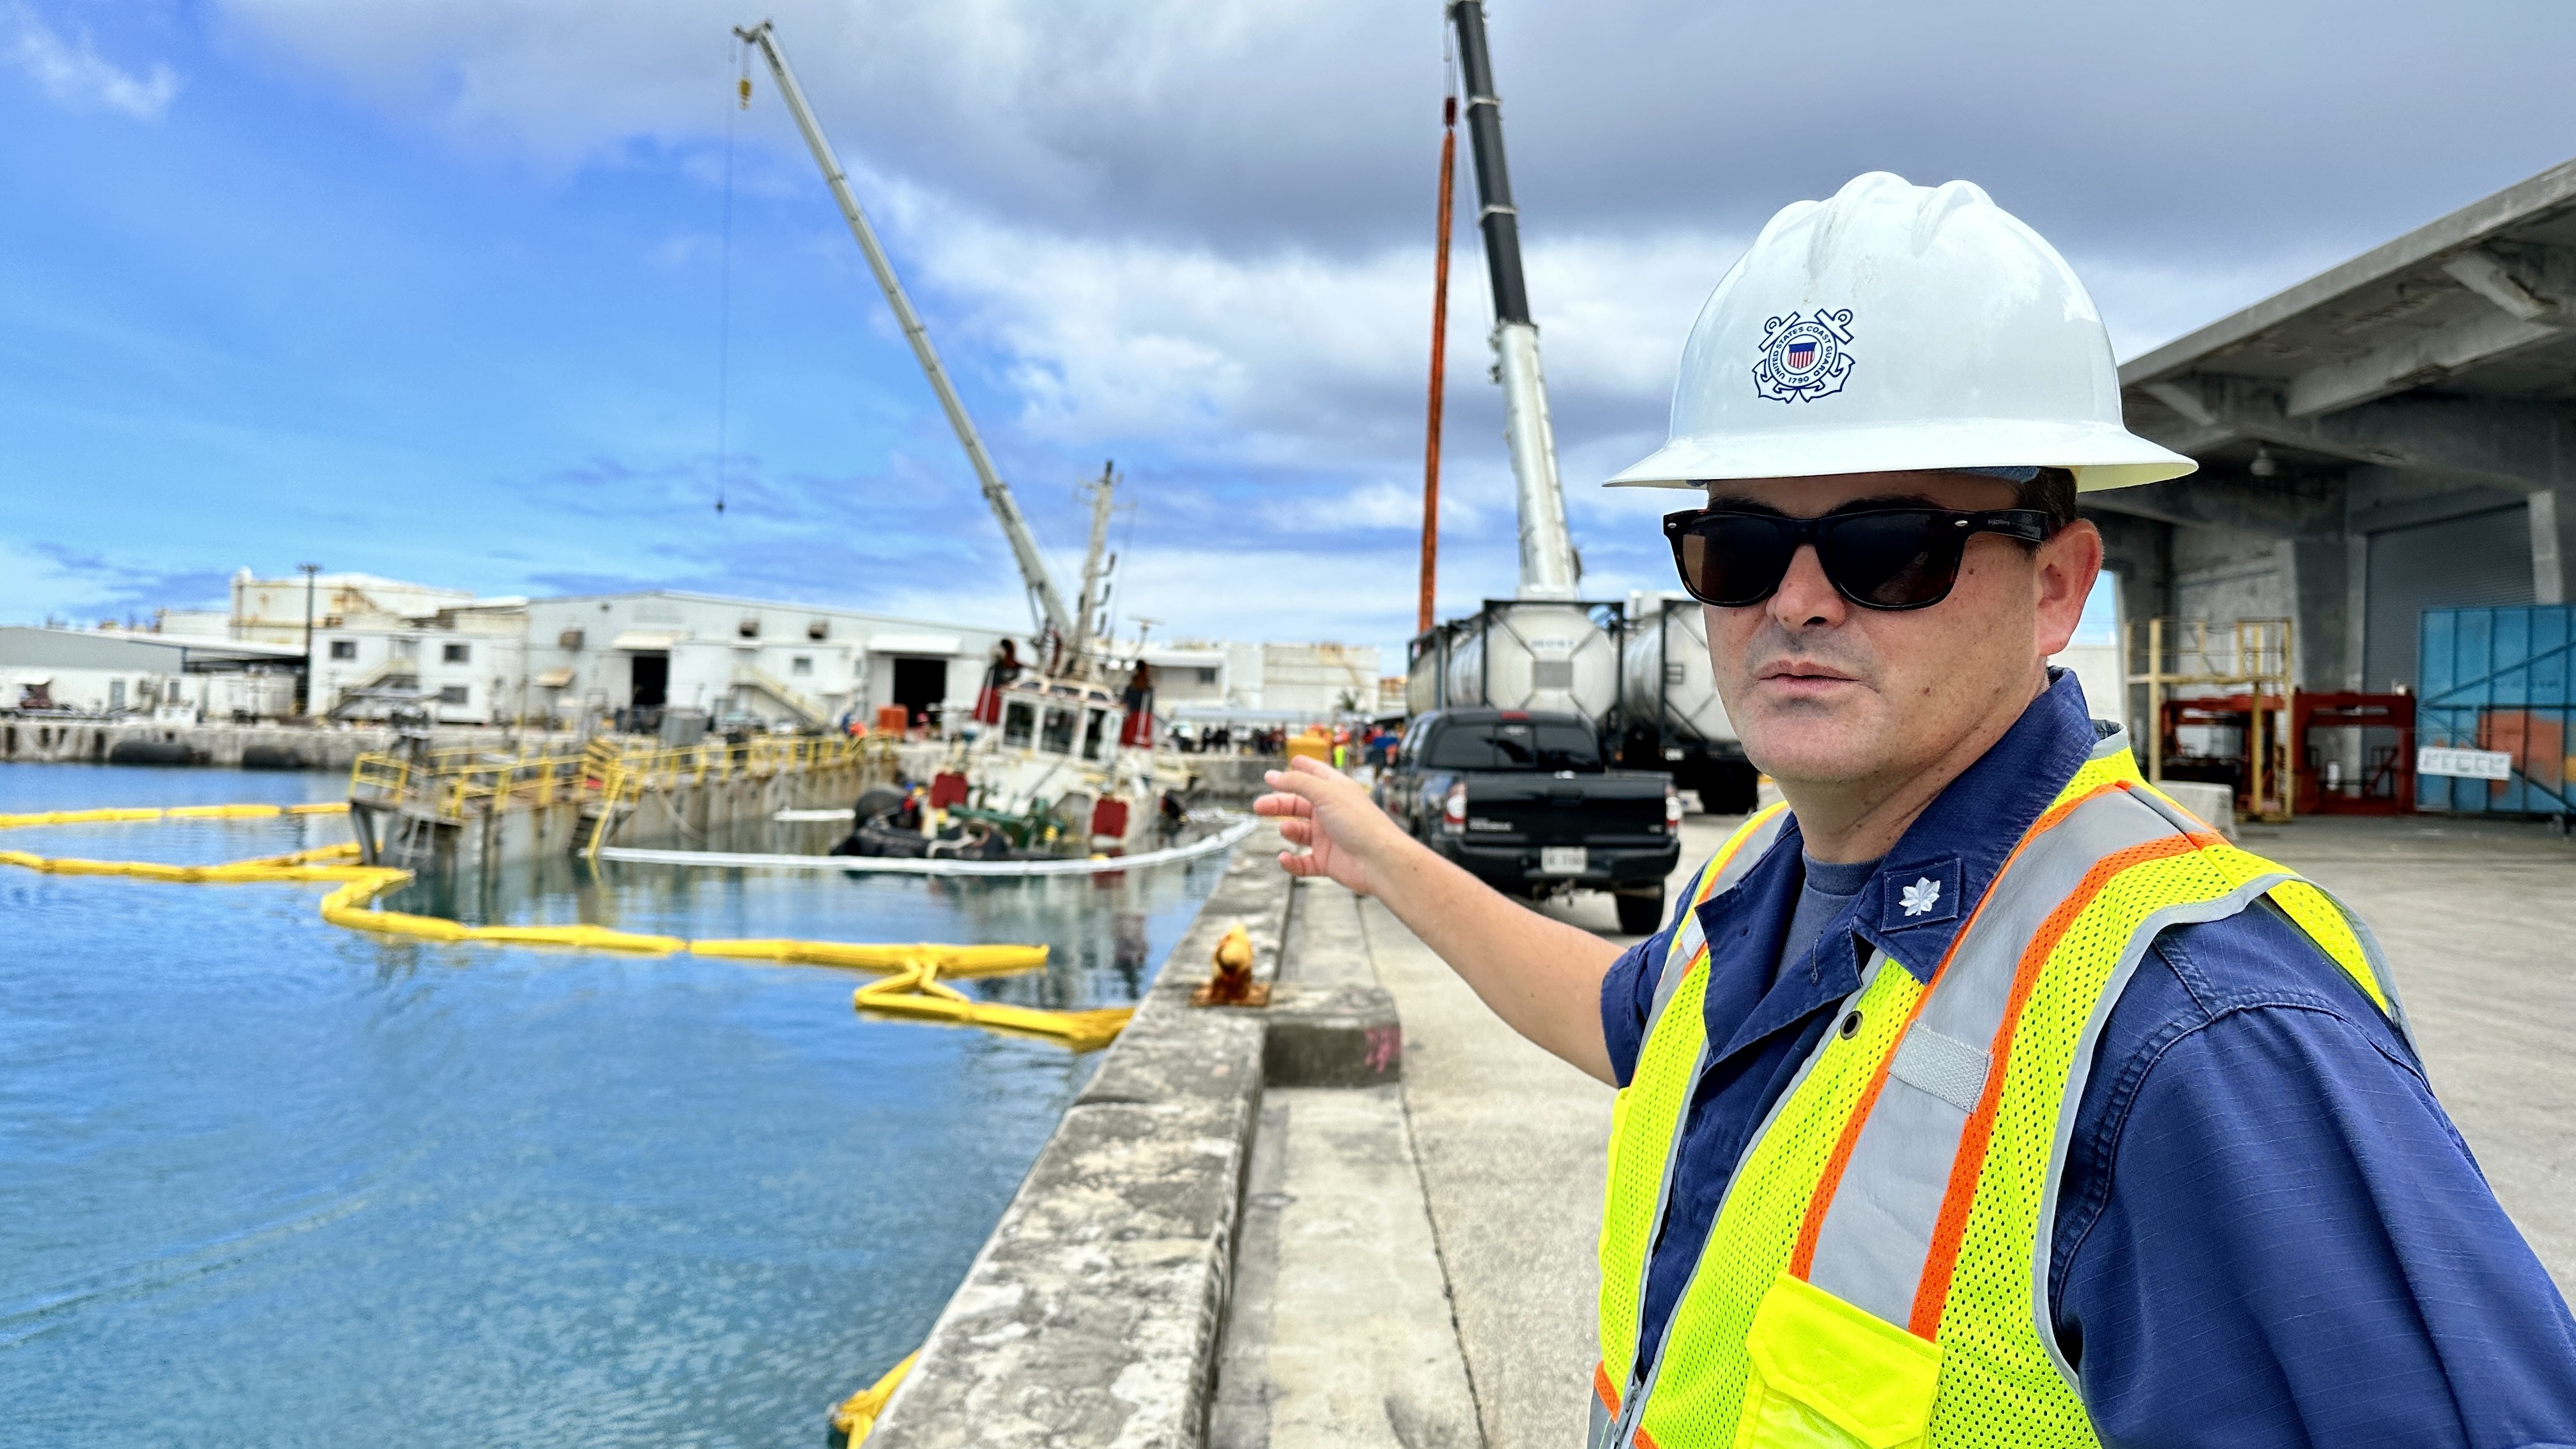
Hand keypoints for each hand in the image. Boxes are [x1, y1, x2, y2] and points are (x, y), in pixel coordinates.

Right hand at [1251, 756, 1419, 896]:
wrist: (1380, 861)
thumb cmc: (1361, 823)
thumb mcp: (1326, 793)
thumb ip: (1297, 783)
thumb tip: (1273, 776)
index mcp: (1336, 791)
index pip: (1316, 775)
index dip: (1302, 769)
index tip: (1289, 764)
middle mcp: (1332, 813)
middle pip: (1299, 805)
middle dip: (1278, 804)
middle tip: (1259, 806)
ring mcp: (1329, 838)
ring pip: (1299, 832)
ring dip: (1288, 830)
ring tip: (1286, 829)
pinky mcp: (1327, 861)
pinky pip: (1302, 862)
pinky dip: (1291, 862)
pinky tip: (1284, 858)